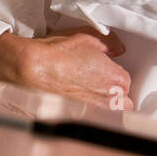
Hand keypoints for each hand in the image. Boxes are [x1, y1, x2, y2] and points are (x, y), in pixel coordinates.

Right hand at [0, 25, 132, 111]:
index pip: (125, 81)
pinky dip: (87, 112)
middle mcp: (109, 100)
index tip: (103, 70)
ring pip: (108, 113)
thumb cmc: (56, 53)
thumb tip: (117, 48)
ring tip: (85, 93)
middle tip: (96, 82)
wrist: (31, 69)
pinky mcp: (78, 119)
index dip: (113, 74)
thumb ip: (109, 43)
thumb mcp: (87, 36)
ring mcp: (94, 112)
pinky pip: (92, 118)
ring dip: (102, 105)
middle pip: (122, 101)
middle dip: (113, 93)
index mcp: (117, 80)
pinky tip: (75, 102)